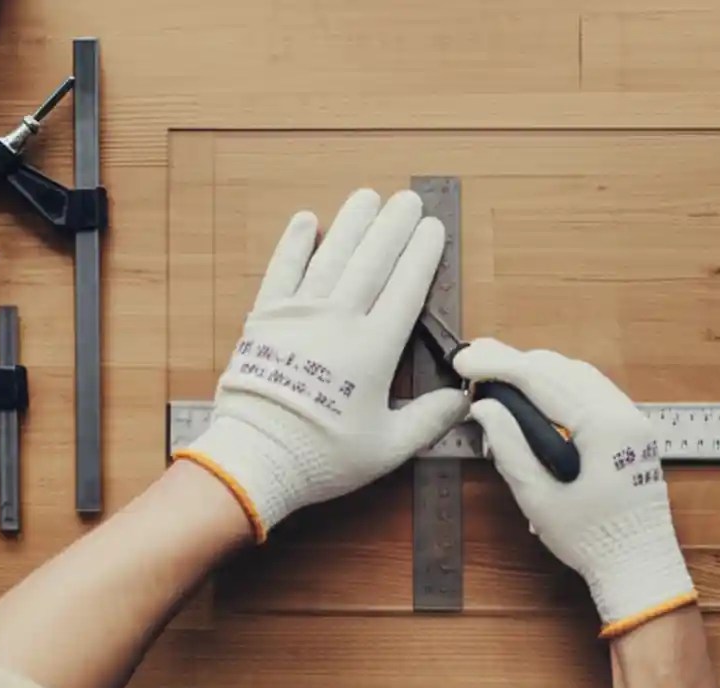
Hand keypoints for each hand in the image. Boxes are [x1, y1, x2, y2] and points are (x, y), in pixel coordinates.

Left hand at [176, 189, 468, 541]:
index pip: (406, 288)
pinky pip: (282, 271)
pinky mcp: (265, 318)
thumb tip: (463, 400)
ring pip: (332, 257)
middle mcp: (339, 320)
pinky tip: (305, 220)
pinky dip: (293, 244)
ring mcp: (299, 315)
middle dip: (393, 227)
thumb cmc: (323, 456)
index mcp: (374, 349)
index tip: (433, 229)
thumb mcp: (388, 447)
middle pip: (373, 262)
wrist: (256, 458)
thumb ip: (429, 420)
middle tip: (408, 199)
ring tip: (368, 197)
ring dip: (352, 224)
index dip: (422, 255)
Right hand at [453, 339, 694, 636]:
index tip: (466, 358)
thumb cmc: (592, 542)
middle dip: (515, 361)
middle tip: (475, 361)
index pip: (542, 380)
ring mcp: (632, 419)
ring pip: (579, 374)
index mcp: (604, 429)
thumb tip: (484, 408)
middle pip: (562, 368)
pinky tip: (534, 391)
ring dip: (537, 370)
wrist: (638, 568)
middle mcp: (624, 414)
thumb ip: (510, 448)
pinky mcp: (631, 429)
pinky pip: (593, 390)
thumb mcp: (539, 499)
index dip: (499, 364)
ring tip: (497, 373)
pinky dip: (559, 384)